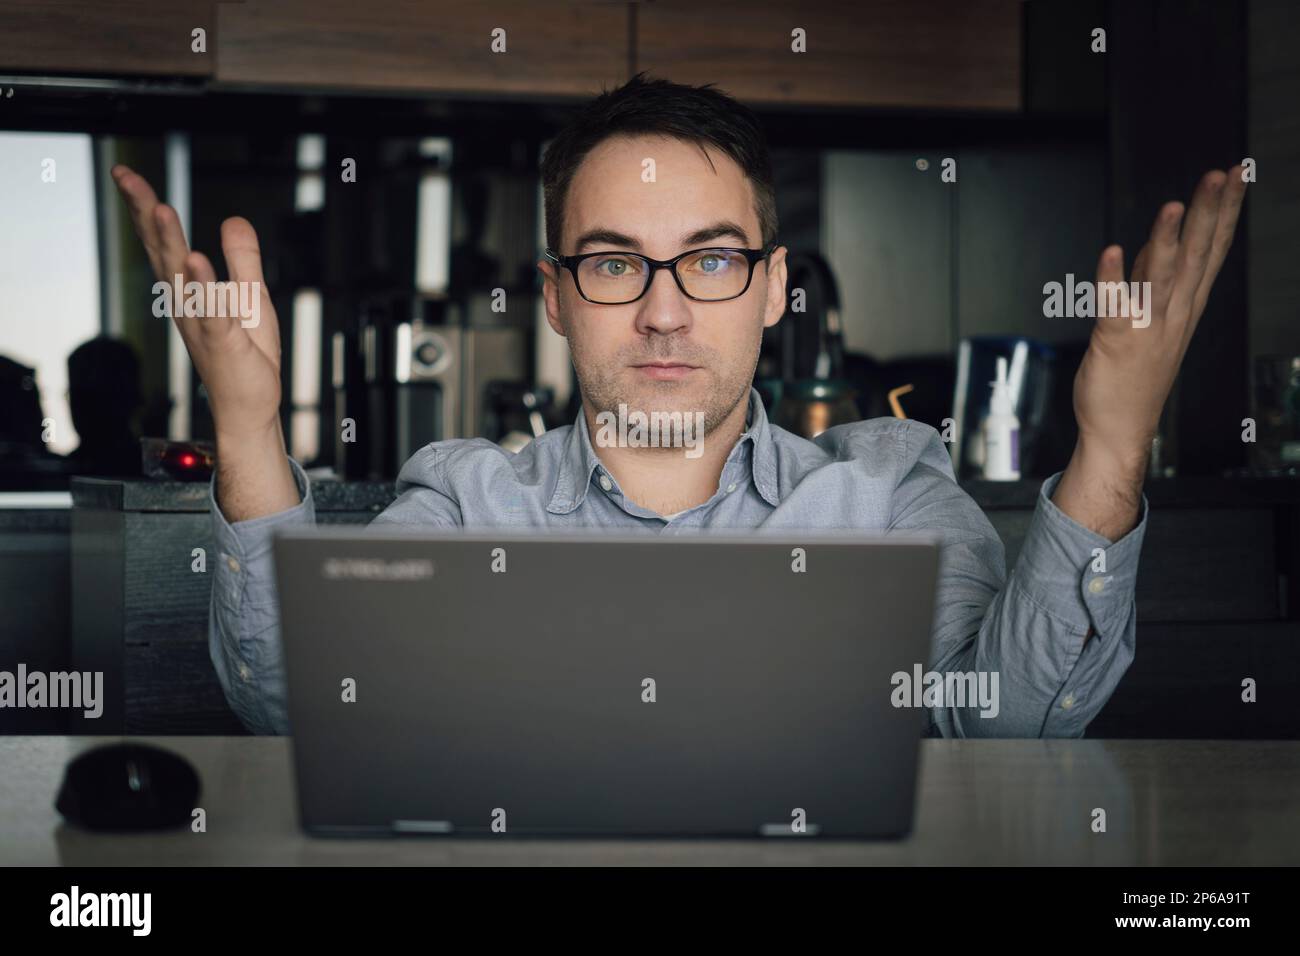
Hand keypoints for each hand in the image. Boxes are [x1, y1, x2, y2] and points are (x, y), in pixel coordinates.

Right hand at [110, 164, 282, 440]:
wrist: (250, 404)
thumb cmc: (246, 352)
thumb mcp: (250, 295)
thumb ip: (241, 258)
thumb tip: (234, 218)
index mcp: (189, 289)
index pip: (163, 242)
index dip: (144, 207)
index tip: (125, 174)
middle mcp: (186, 303)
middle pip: (162, 250)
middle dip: (144, 212)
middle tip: (125, 176)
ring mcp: (202, 323)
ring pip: (182, 278)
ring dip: (170, 243)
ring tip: (159, 208)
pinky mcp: (224, 342)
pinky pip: (212, 311)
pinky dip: (205, 286)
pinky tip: (197, 261)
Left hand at [1054, 166, 1247, 539]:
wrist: (1119, 430)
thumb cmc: (1135, 378)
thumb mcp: (1155, 323)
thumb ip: (1155, 284)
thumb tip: (1159, 246)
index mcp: (1186, 307)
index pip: (1213, 250)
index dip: (1226, 210)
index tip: (1239, 173)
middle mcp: (1173, 314)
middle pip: (1196, 255)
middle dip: (1209, 212)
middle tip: (1222, 172)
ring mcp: (1146, 328)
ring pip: (1161, 277)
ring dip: (1167, 240)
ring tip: (1173, 204)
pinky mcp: (1115, 342)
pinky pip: (1114, 306)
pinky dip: (1111, 279)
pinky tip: (1110, 252)